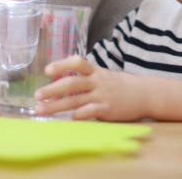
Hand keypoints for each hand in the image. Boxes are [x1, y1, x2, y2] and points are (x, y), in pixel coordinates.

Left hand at [33, 56, 149, 120]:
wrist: (145, 93)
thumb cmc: (120, 85)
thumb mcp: (103, 75)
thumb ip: (85, 77)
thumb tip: (60, 80)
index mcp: (95, 71)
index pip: (77, 62)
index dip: (62, 65)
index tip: (47, 71)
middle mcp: (97, 82)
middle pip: (72, 83)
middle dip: (52, 90)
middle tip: (37, 96)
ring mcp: (103, 96)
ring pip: (76, 100)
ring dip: (56, 105)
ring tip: (41, 110)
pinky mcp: (108, 110)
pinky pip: (92, 111)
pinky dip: (80, 115)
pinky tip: (69, 118)